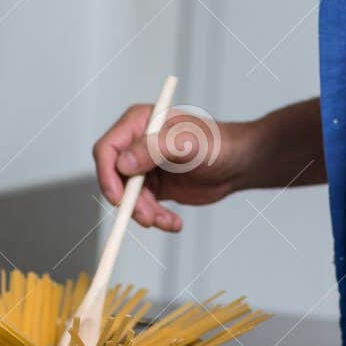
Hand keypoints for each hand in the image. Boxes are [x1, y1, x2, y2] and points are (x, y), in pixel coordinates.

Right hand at [92, 105, 256, 231]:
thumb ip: (153, 149)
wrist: (239, 164)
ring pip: (128, 197)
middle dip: (129, 201)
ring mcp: (144, 166)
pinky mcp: (154, 186)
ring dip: (145, 213)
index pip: (107, 148)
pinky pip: (144, 207)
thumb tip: (122, 164)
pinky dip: (156, 219)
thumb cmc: (218, 144)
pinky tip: (174, 223)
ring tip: (169, 221)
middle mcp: (137, 144)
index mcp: (139, 123)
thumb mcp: (187, 143)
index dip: (106, 174)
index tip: (117, 198)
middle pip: (114, 177)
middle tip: (148, 217)